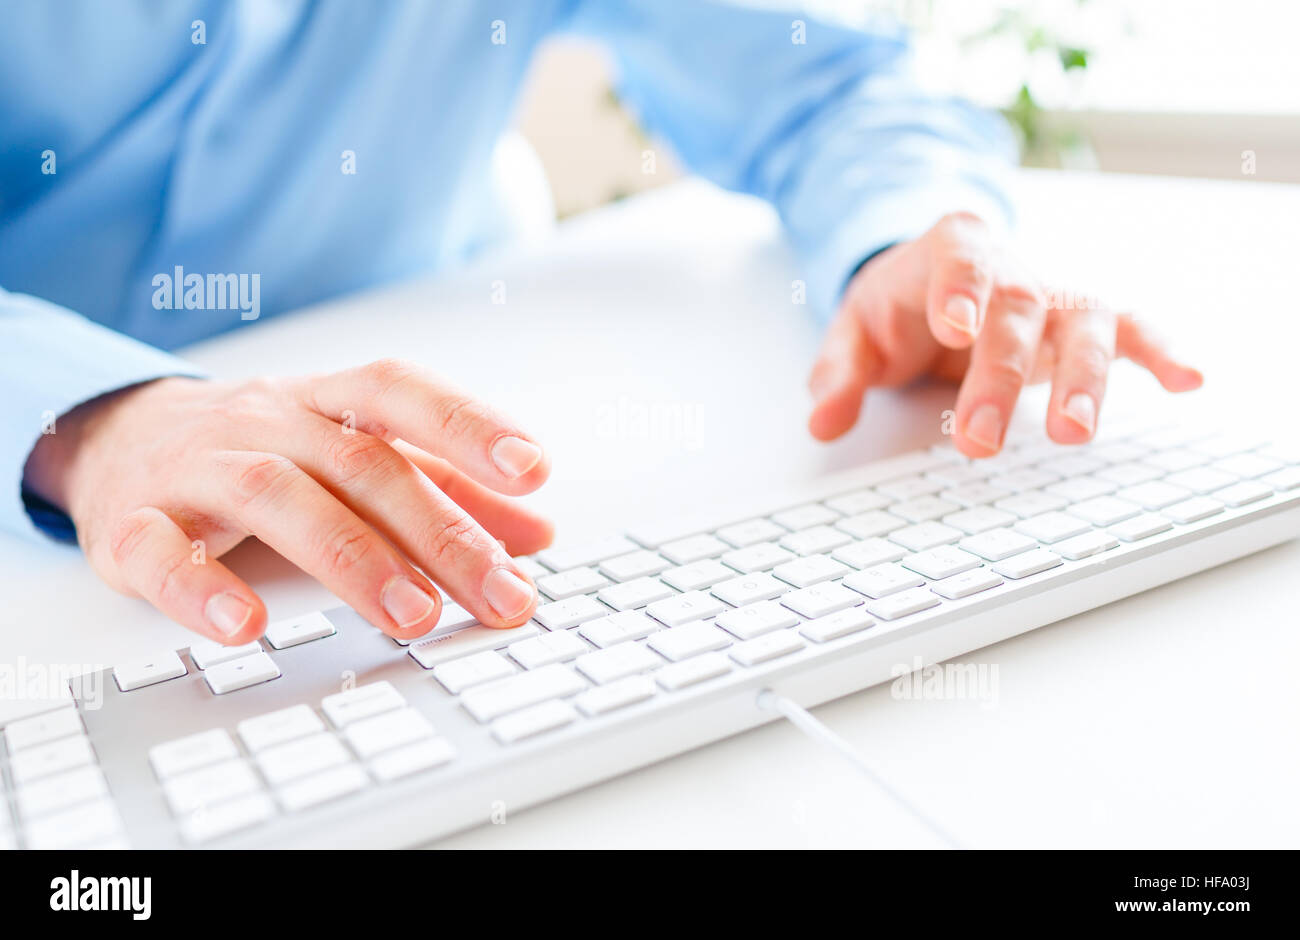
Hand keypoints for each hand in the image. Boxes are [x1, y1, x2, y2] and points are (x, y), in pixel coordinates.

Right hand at [24, 360, 553, 644]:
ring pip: (278, 497)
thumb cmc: (263, 451)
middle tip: (502, 595)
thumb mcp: (354, 456)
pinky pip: (160, 550)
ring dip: (354, 560)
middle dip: (441, 534)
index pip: (400, 393)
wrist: (116, 440)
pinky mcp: (132, 524)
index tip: (534, 469)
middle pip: (362, 465)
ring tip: (414, 616)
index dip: (468, 424)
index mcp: (326, 403)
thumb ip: (446, 489)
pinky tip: (246, 625)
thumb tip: (537, 532)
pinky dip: (201, 588)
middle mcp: (267, 421)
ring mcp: (197, 468)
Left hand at [807, 212, 1202, 453]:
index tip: (957, 327)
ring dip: (1083, 377)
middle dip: (1000, 376)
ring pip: (1082, 322)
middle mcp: (1011, 267)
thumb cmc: (901, 304)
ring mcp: (1053, 294)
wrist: (938, 285)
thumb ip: (838, 372)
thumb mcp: (857, 329)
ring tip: (1072, 432)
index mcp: (949, 251)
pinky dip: (1160, 352)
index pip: (959, 258)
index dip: (962, 288)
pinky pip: (1130, 331)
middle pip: (1017, 309)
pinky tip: (1188, 380)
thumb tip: (822, 421)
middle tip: (978, 440)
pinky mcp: (1082, 324)